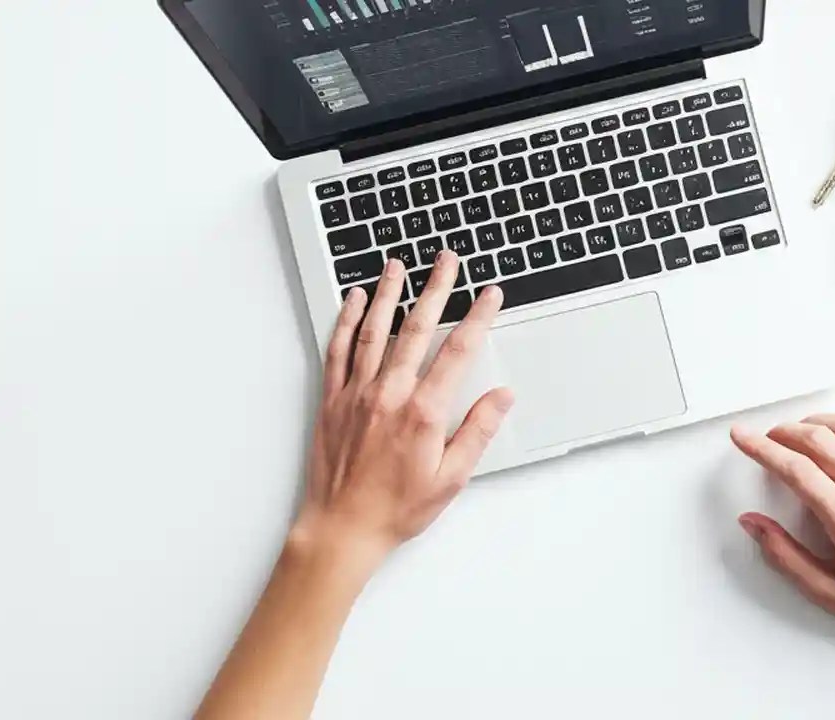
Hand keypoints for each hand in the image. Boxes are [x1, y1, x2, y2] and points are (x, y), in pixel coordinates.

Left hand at [292, 252, 512, 569]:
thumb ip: (477, 431)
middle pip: (416, 328)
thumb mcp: (452, 478)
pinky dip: (347, 322)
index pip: (458, 352)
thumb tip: (502, 397)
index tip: (490, 295)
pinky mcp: (332, 401)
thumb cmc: (396, 509)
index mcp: (423, 412)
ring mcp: (357, 394)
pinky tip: (353, 300)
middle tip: (446, 260)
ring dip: (388, 293)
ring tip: (397, 265)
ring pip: (375, 330)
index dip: (478, 317)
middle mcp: (388, 394)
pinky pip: (339, 351)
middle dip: (435, 289)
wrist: (341, 529)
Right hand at [732, 415, 834, 655]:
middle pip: (820, 438)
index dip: (762, 449)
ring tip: (798, 434)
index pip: (797, 470)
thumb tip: (753, 524)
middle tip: (766, 439)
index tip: (743, 438)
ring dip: (817, 422)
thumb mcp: (828, 594)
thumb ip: (785, 556)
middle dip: (783, 432)